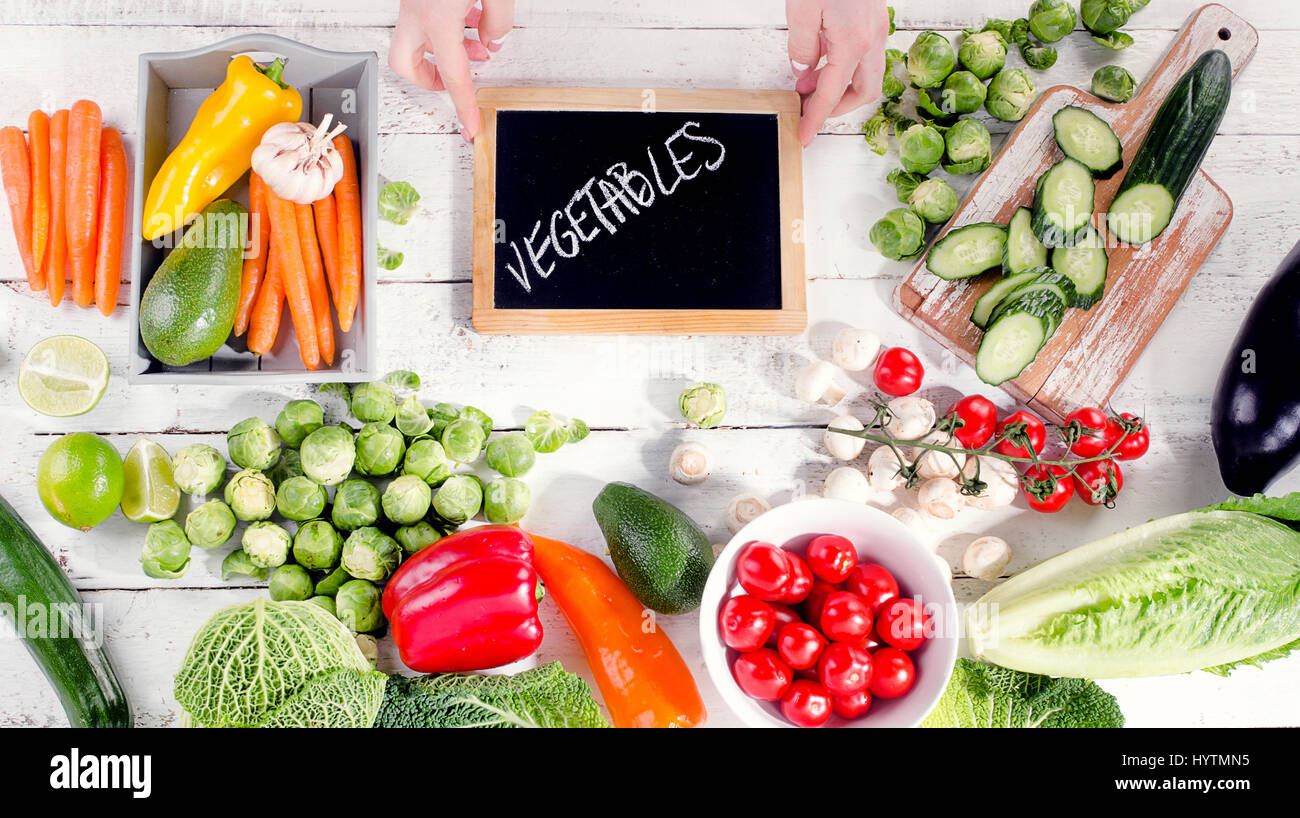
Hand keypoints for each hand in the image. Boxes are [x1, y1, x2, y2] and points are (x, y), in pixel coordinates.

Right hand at [389, 0, 515, 140]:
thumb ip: (499, 20)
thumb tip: (493, 41)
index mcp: (436, 16)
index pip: (452, 74)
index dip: (463, 105)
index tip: (470, 125)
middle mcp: (416, 10)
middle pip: (406, 63)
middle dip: (428, 80)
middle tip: (454, 84)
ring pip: (414, 40)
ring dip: (442, 53)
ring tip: (477, 49)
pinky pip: (424, 19)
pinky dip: (444, 28)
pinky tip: (470, 19)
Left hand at [786, 0, 889, 145]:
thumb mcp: (802, 9)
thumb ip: (801, 45)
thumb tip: (802, 70)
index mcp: (853, 42)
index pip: (831, 94)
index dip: (816, 119)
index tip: (804, 135)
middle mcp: (872, 39)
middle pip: (862, 91)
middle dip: (837, 107)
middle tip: (809, 110)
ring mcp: (877, 28)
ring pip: (867, 73)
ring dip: (841, 85)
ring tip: (808, 82)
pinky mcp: (874, 18)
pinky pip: (864, 53)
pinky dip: (844, 64)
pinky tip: (820, 55)